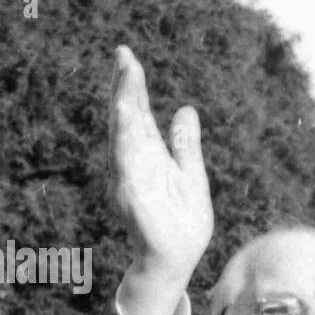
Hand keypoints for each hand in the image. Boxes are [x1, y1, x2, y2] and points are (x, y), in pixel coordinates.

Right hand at [108, 45, 212, 314]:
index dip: (133, 86)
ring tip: (124, 79)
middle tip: (123, 54)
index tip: (127, 56)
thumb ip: (186, 145)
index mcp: (149, 155)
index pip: (139, 114)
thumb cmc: (181, 222)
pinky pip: (126, 167)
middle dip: (124, 87)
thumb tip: (185, 109)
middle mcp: (134, 163)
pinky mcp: (132, 198)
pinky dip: (125, 145)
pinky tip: (125, 124)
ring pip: (123, 138)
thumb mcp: (191, 176)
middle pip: (127, 119)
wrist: (177, 261)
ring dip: (122, 109)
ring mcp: (130, 180)